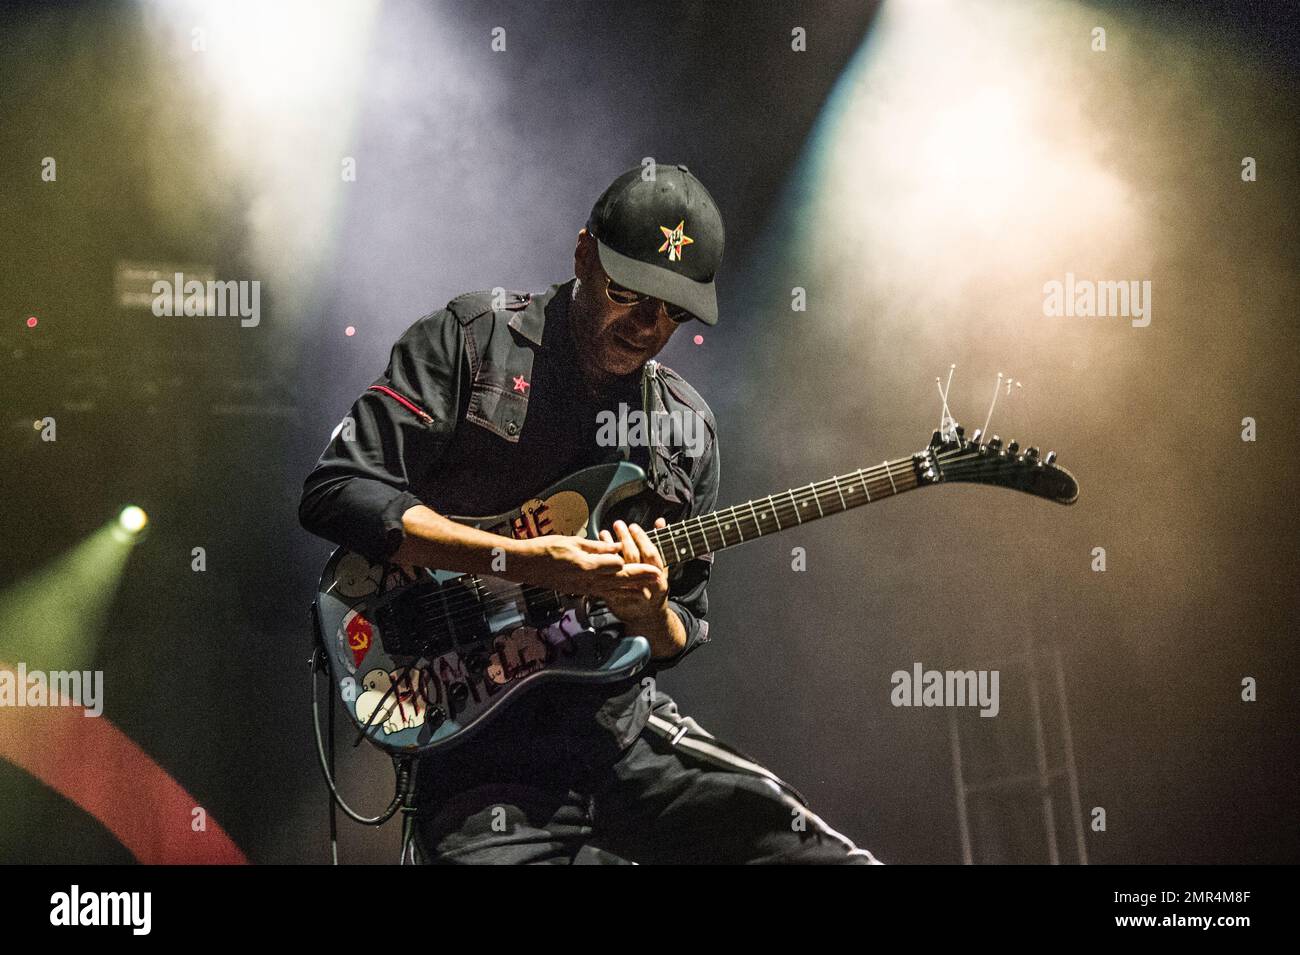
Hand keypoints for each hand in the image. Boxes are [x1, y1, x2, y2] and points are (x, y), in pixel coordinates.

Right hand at [511, 533, 660, 596]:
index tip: (653, 567)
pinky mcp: (578, 590)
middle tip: (659, 580)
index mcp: (587, 566)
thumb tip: (616, 547)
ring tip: (648, 589)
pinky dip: (615, 593)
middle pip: (620, 582)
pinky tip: (623, 593)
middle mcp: (587, 581)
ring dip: (631, 589)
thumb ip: (596, 547)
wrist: (525, 565)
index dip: (636, 567)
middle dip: (641, 581)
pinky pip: (601, 593)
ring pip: (613, 590)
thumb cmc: (545, 549)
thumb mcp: (572, 542)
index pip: (619, 568)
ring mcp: (582, 587)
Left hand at [594, 519, 670, 627]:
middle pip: (633, 559)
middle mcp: (645, 586)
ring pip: (617, 568)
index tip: (634, 527)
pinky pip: (605, 579)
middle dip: (625, 539)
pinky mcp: (614, 599)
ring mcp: (630, 594)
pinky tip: (595, 553)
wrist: (646, 617)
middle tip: (618, 525)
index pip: (651, 555)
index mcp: (659, 578)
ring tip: (604, 533)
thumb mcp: (661, 567)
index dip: (642, 539)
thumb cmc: (654, 588)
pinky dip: (600, 565)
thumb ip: (660, 544)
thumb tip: (660, 521)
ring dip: (610, 549)